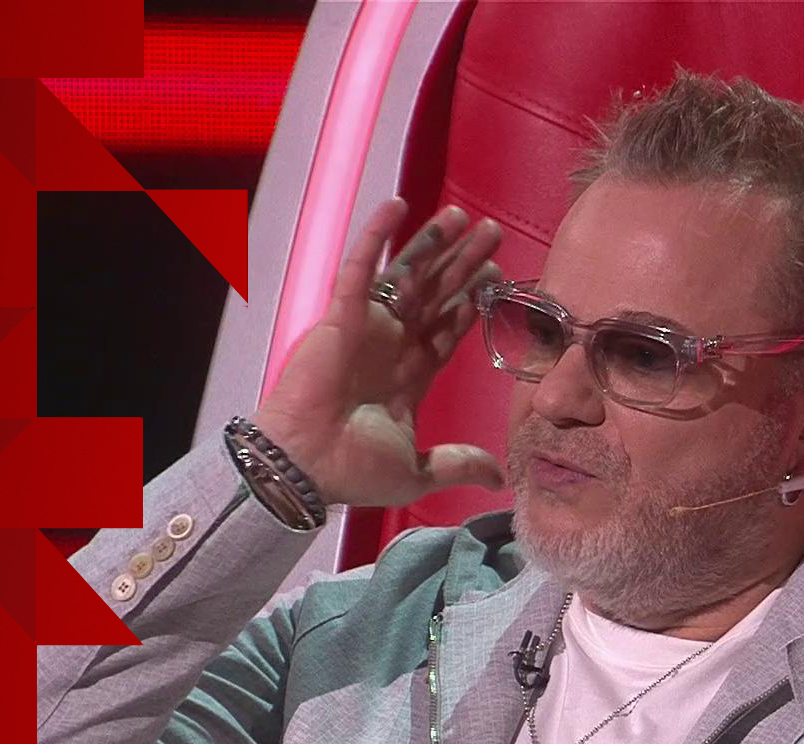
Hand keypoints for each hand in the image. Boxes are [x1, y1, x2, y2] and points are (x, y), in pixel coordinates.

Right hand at [252, 198, 504, 506]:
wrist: (304, 466)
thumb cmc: (351, 470)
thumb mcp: (417, 471)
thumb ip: (458, 463)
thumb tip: (499, 478)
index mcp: (409, 378)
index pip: (447, 330)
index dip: (471, 304)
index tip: (498, 278)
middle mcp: (391, 346)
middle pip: (436, 295)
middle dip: (465, 265)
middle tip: (493, 233)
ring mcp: (367, 328)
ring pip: (408, 275)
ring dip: (434, 245)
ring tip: (463, 215)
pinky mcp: (343, 316)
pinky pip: (362, 267)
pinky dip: (378, 236)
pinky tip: (398, 204)